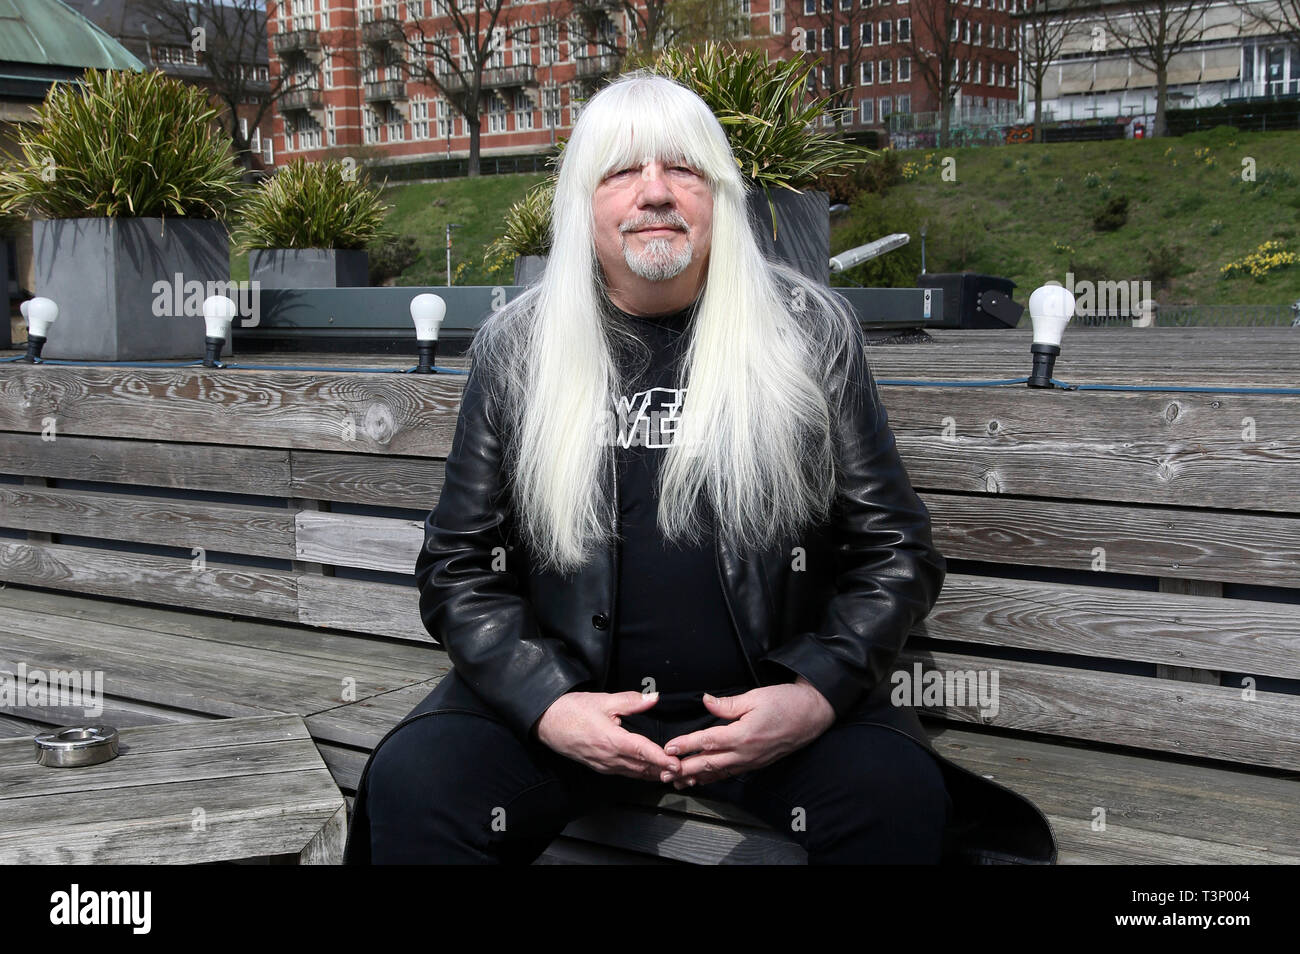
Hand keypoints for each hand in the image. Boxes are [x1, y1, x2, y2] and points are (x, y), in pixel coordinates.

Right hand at [534, 690, 682, 781]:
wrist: (546, 722)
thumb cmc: (572, 710)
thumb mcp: (603, 700)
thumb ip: (631, 701)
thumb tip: (653, 697)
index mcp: (611, 740)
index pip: (643, 752)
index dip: (662, 759)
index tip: (678, 764)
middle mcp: (608, 757)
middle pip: (642, 768)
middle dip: (663, 771)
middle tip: (684, 772)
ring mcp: (603, 765)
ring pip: (633, 773)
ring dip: (652, 774)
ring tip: (671, 775)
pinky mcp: (598, 766)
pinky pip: (623, 773)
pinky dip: (639, 773)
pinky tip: (648, 771)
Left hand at [662, 677, 836, 788]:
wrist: (813, 714)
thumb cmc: (786, 702)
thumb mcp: (755, 697)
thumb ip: (727, 704)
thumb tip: (705, 701)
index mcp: (744, 734)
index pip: (708, 741)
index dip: (686, 744)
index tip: (669, 747)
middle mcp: (746, 752)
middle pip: (709, 763)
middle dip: (684, 768)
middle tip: (664, 772)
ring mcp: (752, 761)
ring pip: (719, 772)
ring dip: (696, 776)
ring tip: (677, 781)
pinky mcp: (757, 763)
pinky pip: (731, 773)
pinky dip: (714, 777)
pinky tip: (703, 778)